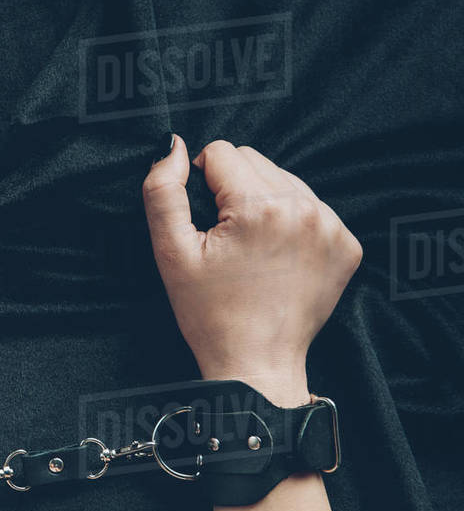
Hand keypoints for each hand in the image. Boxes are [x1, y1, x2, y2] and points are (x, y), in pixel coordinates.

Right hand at [141, 137, 361, 406]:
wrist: (256, 363)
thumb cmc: (208, 313)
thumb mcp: (171, 252)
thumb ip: (162, 192)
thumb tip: (173, 147)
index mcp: (260, 206)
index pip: (222, 152)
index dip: (199, 181)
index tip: (202, 221)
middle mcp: (304, 208)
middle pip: (255, 160)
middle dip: (232, 190)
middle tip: (224, 239)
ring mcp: (332, 227)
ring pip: (284, 180)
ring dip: (261, 202)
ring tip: (249, 249)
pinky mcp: (347, 245)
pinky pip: (311, 207)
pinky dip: (289, 223)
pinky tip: (275, 257)